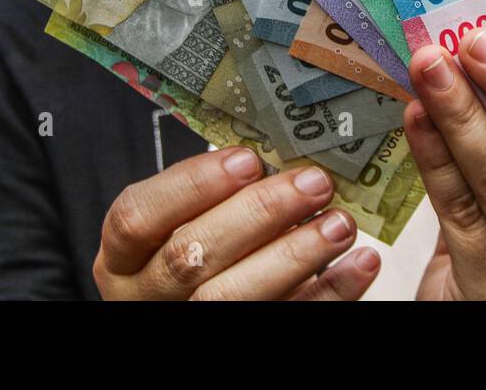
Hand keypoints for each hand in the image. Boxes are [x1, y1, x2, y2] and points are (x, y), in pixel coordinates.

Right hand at [93, 148, 379, 299]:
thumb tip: (280, 140)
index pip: (136, 217)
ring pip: (232, 298)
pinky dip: (330, 292)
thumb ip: (214, 191)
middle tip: (313, 183)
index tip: (247, 159)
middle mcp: (147, 295)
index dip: (191, 185)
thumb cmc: (199, 247)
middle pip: (190, 257)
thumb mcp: (184, 221)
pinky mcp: (239, 346)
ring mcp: (189, 326)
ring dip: (295, 255)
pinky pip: (288, 321)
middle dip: (257, 215)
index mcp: (124, 257)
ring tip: (340, 223)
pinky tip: (361, 262)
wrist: (205, 303)